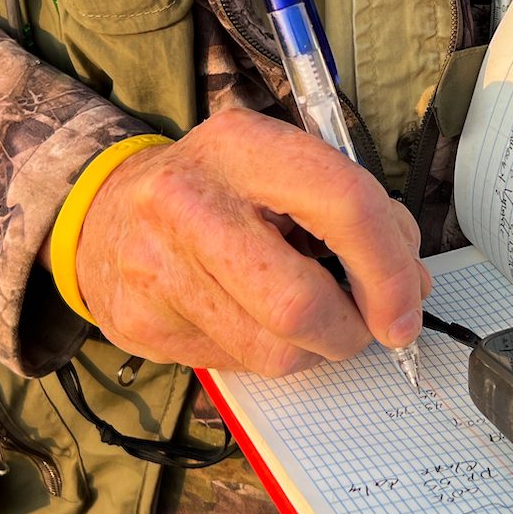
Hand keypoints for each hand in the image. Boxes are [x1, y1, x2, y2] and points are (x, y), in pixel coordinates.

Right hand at [72, 109, 431, 374]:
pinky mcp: (142, 323)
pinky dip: (267, 352)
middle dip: (352, 328)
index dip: (389, 268)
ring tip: (304, 313)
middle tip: (361, 321)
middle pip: (300, 303)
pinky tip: (251, 316)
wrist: (105, 209)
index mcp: (243, 148)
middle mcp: (189, 202)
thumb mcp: (283, 168)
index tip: (406, 307)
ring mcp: (157, 267)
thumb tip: (407, 290)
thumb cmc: (218, 189)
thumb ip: (357, 214)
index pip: (344, 206)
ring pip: (276, 352)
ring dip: (314, 348)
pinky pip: (238, 366)